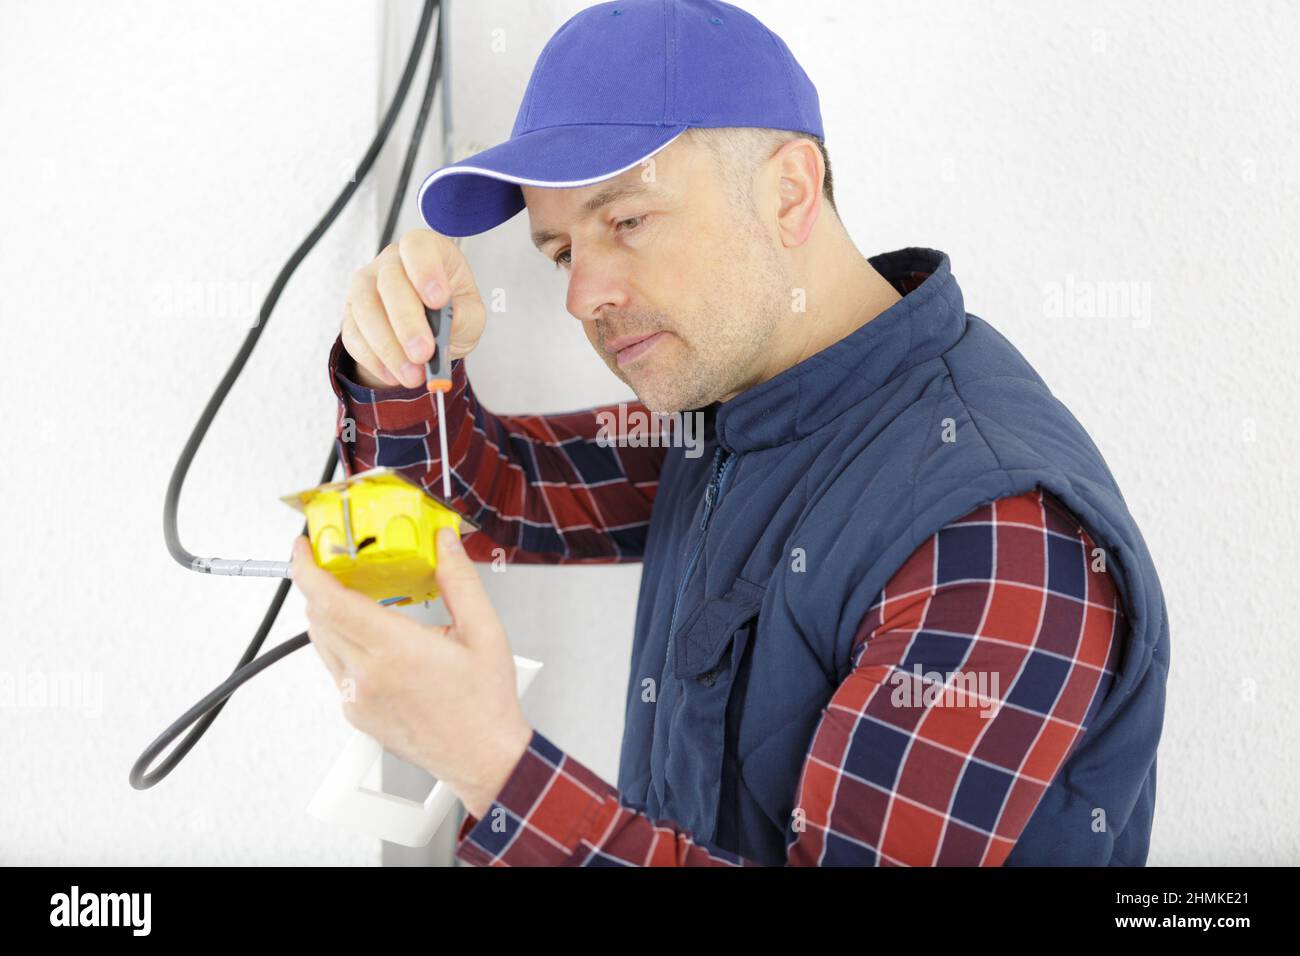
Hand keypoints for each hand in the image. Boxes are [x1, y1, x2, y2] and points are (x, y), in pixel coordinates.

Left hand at [290, 526, 531, 817]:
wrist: (484, 758)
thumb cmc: (485, 704)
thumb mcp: (483, 631)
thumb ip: (459, 580)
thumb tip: (444, 543)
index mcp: (396, 651)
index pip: (331, 603)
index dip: (307, 570)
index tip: (304, 550)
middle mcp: (367, 677)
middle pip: (319, 618)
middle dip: (321, 586)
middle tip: (338, 566)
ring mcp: (356, 699)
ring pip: (322, 643)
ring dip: (329, 615)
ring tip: (358, 599)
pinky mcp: (355, 714)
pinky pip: (335, 668)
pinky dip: (343, 644)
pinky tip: (373, 640)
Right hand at [342, 228, 487, 388]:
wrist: (431, 335)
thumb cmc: (453, 313)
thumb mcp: (471, 314)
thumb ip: (465, 316)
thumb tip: (451, 322)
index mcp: (426, 250)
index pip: (418, 247)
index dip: (425, 271)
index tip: (439, 300)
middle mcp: (391, 262)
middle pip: (389, 282)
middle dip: (407, 322)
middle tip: (424, 353)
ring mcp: (366, 285)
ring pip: (366, 309)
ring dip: (389, 347)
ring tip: (413, 374)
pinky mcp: (351, 313)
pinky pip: (354, 334)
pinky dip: (374, 359)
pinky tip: (394, 374)